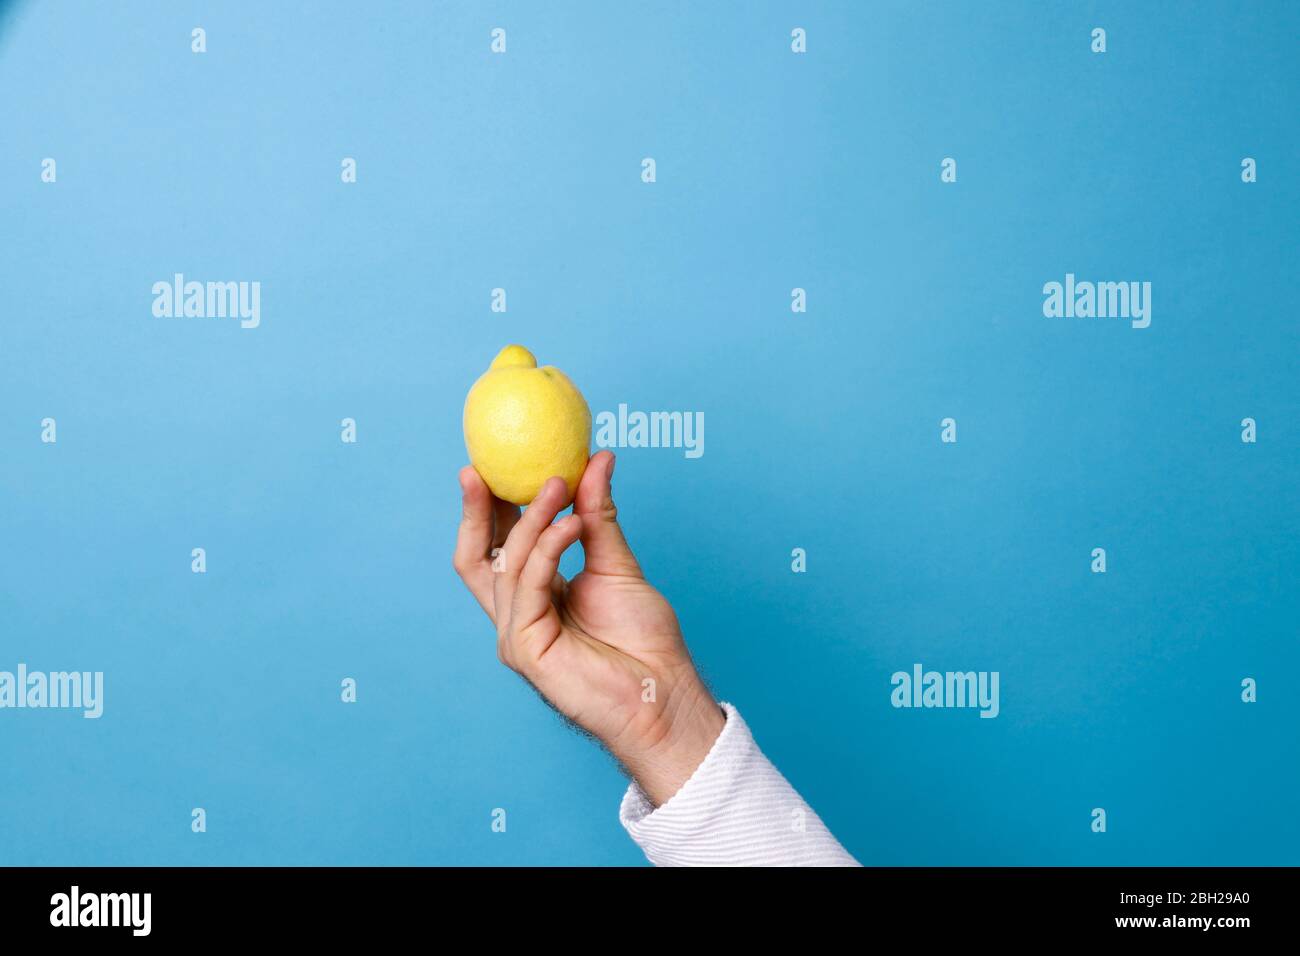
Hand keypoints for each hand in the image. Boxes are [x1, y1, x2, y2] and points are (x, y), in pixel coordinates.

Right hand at [453, 450, 724, 805]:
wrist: (664, 691)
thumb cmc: (645, 641)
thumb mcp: (616, 563)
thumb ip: (598, 516)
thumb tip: (596, 459)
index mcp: (534, 595)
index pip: (497, 545)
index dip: (488, 507)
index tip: (491, 463)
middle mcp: (517, 614)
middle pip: (477, 557)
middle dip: (476, 511)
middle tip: (481, 470)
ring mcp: (516, 633)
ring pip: (507, 564)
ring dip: (532, 519)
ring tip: (560, 484)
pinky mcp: (525, 648)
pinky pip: (528, 587)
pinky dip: (548, 550)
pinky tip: (572, 524)